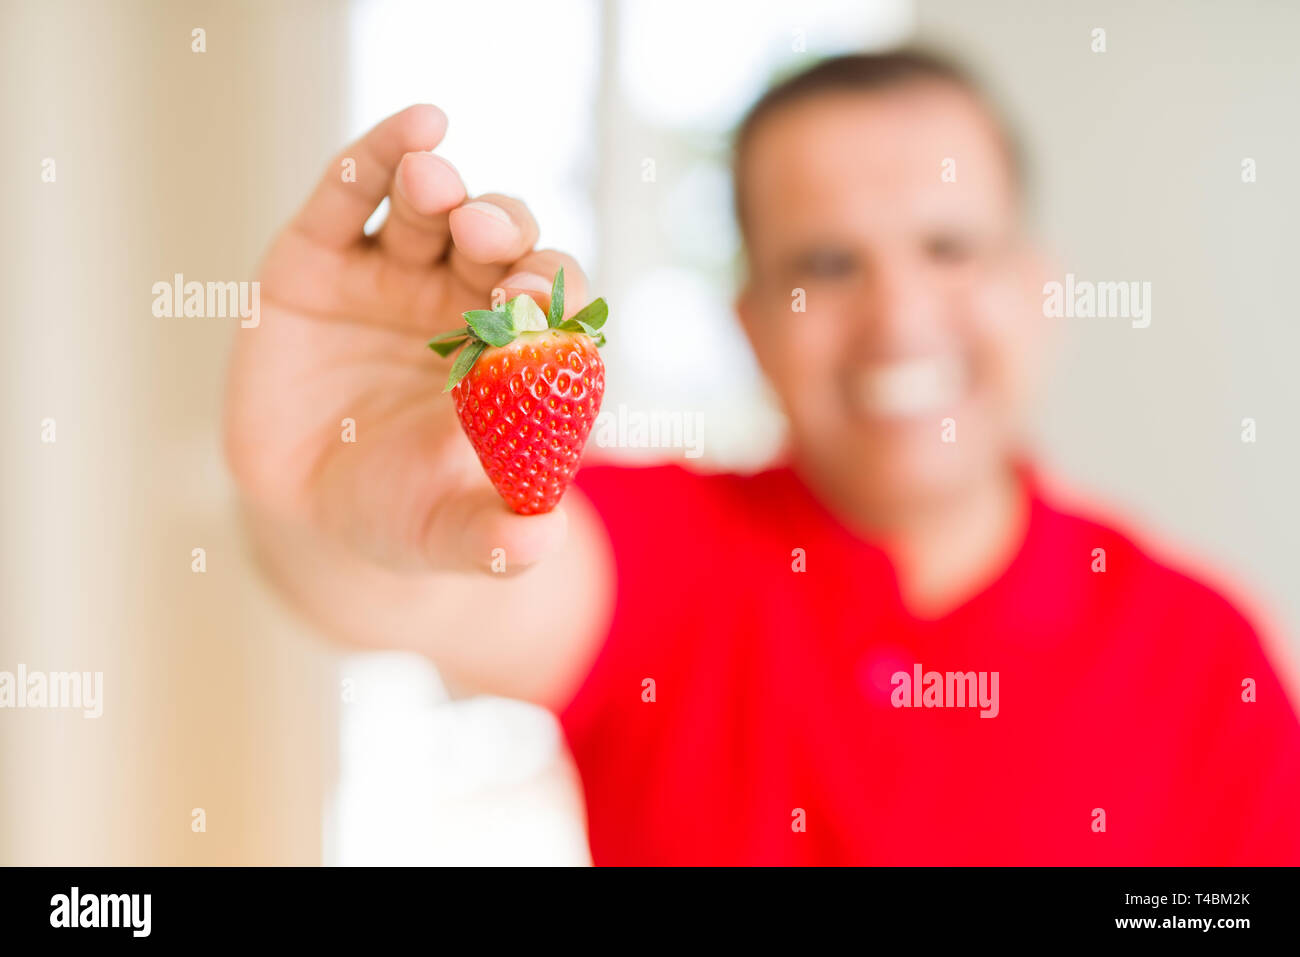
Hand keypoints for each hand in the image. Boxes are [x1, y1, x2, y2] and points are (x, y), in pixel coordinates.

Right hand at [224, 105, 588, 573]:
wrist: (306, 506)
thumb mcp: (447, 535)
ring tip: (437, 182)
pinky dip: (377, 156)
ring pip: (430, 208)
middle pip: (497, 242)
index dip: (549, 297)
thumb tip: (539, 541)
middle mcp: (462, 298)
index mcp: (514, 350)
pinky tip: (416, 127)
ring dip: (441, 186)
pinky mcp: (318, 254)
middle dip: (499, 230)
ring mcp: (393, 271)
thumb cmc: (401, 512)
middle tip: (488, 236)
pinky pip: (351, 193)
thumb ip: (495, 540)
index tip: (536, 303)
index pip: (550, 308)